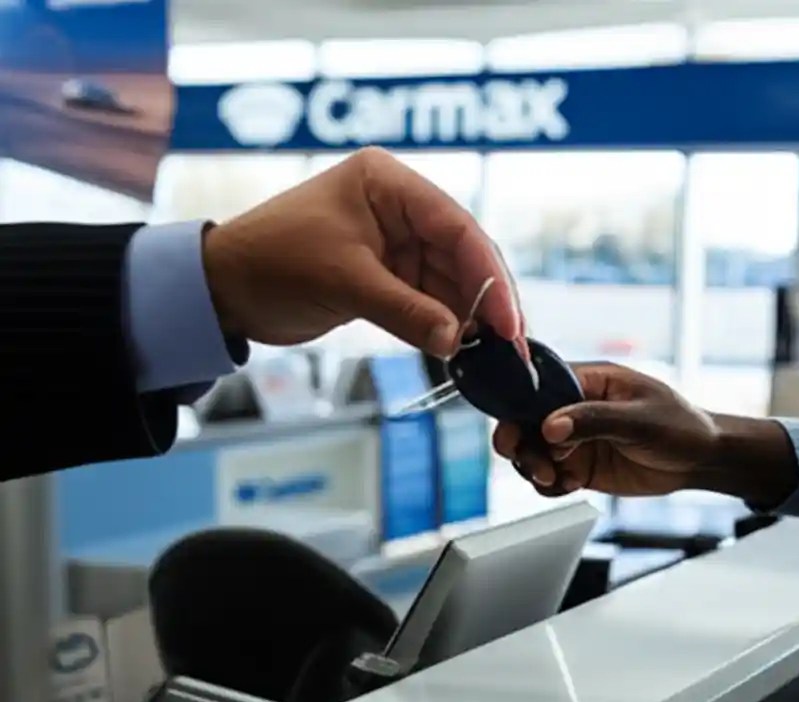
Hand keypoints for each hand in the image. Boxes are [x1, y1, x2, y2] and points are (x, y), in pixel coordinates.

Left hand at [201, 147, 525, 357]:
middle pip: (462, 254)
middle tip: (510, 342)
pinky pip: (428, 299)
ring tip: (493, 353)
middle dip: (487, 299)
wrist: (220, 290)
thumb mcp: (345, 284)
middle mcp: (398, 206)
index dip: (489, 275)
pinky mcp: (387, 274)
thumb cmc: (270, 263)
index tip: (507, 320)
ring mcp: (395, 241)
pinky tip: (463, 348)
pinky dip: (444, 324)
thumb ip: (406, 312)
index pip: (456, 226)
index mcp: (387, 183)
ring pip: (450, 280)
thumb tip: (456, 341)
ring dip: (470, 316)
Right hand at [492, 363, 798, 506]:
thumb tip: (551, 425)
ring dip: (532, 467)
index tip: (515, 428)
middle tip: (531, 462)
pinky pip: (549, 477)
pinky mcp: (580, 467)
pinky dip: (549, 486)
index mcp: (588, 381)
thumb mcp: (640, 419)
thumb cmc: (680, 426)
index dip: (519, 405)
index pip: (539, 385)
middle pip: (526, 421)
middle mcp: (575, 408)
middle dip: (519, 443)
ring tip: (553, 478)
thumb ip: (595, 420)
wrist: (701, 461)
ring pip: (532, 452)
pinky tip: (567, 486)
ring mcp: (576, 439)